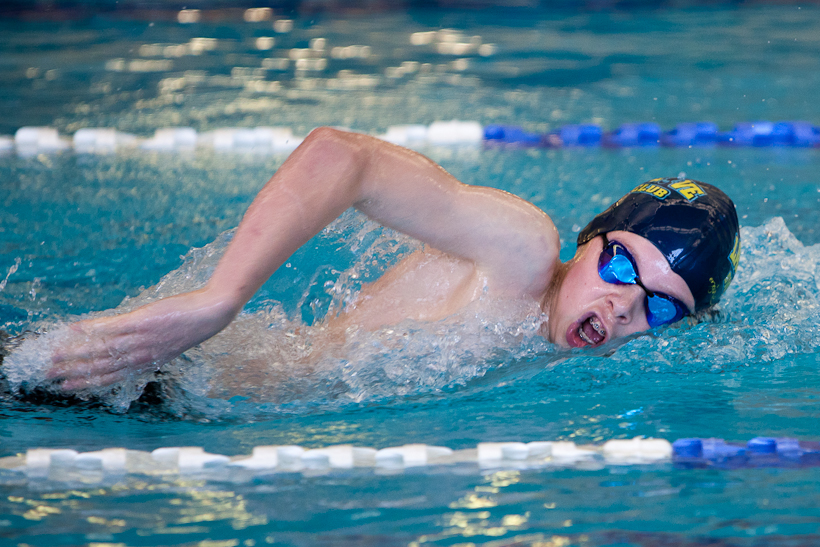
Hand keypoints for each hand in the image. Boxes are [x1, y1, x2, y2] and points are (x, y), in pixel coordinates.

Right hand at [48, 288, 235, 391]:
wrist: (209, 314)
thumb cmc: (189, 327)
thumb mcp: (166, 345)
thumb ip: (145, 350)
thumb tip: (125, 347)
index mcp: (145, 364)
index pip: (110, 378)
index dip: (86, 383)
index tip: (66, 387)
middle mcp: (139, 356)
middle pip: (100, 368)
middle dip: (72, 373)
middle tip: (49, 377)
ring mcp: (139, 340)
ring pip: (100, 350)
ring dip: (74, 353)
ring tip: (53, 355)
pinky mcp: (140, 322)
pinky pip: (110, 327)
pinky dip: (90, 329)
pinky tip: (73, 328)